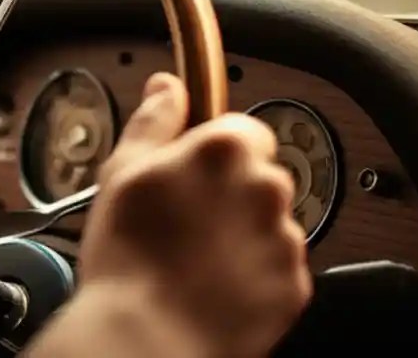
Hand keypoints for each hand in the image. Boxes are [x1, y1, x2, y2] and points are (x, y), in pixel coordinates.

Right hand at [30, 73, 310, 357]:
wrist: (147, 337)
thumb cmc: (128, 257)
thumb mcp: (122, 172)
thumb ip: (154, 121)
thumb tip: (168, 86)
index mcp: (225, 150)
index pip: (241, 128)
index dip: (211, 150)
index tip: (188, 171)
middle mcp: (266, 187)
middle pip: (256, 176)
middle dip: (227, 193)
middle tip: (181, 219)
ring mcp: (285, 239)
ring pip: (267, 223)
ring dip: (239, 233)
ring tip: (193, 258)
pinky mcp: (295, 285)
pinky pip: (276, 267)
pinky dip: (252, 274)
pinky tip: (213, 284)